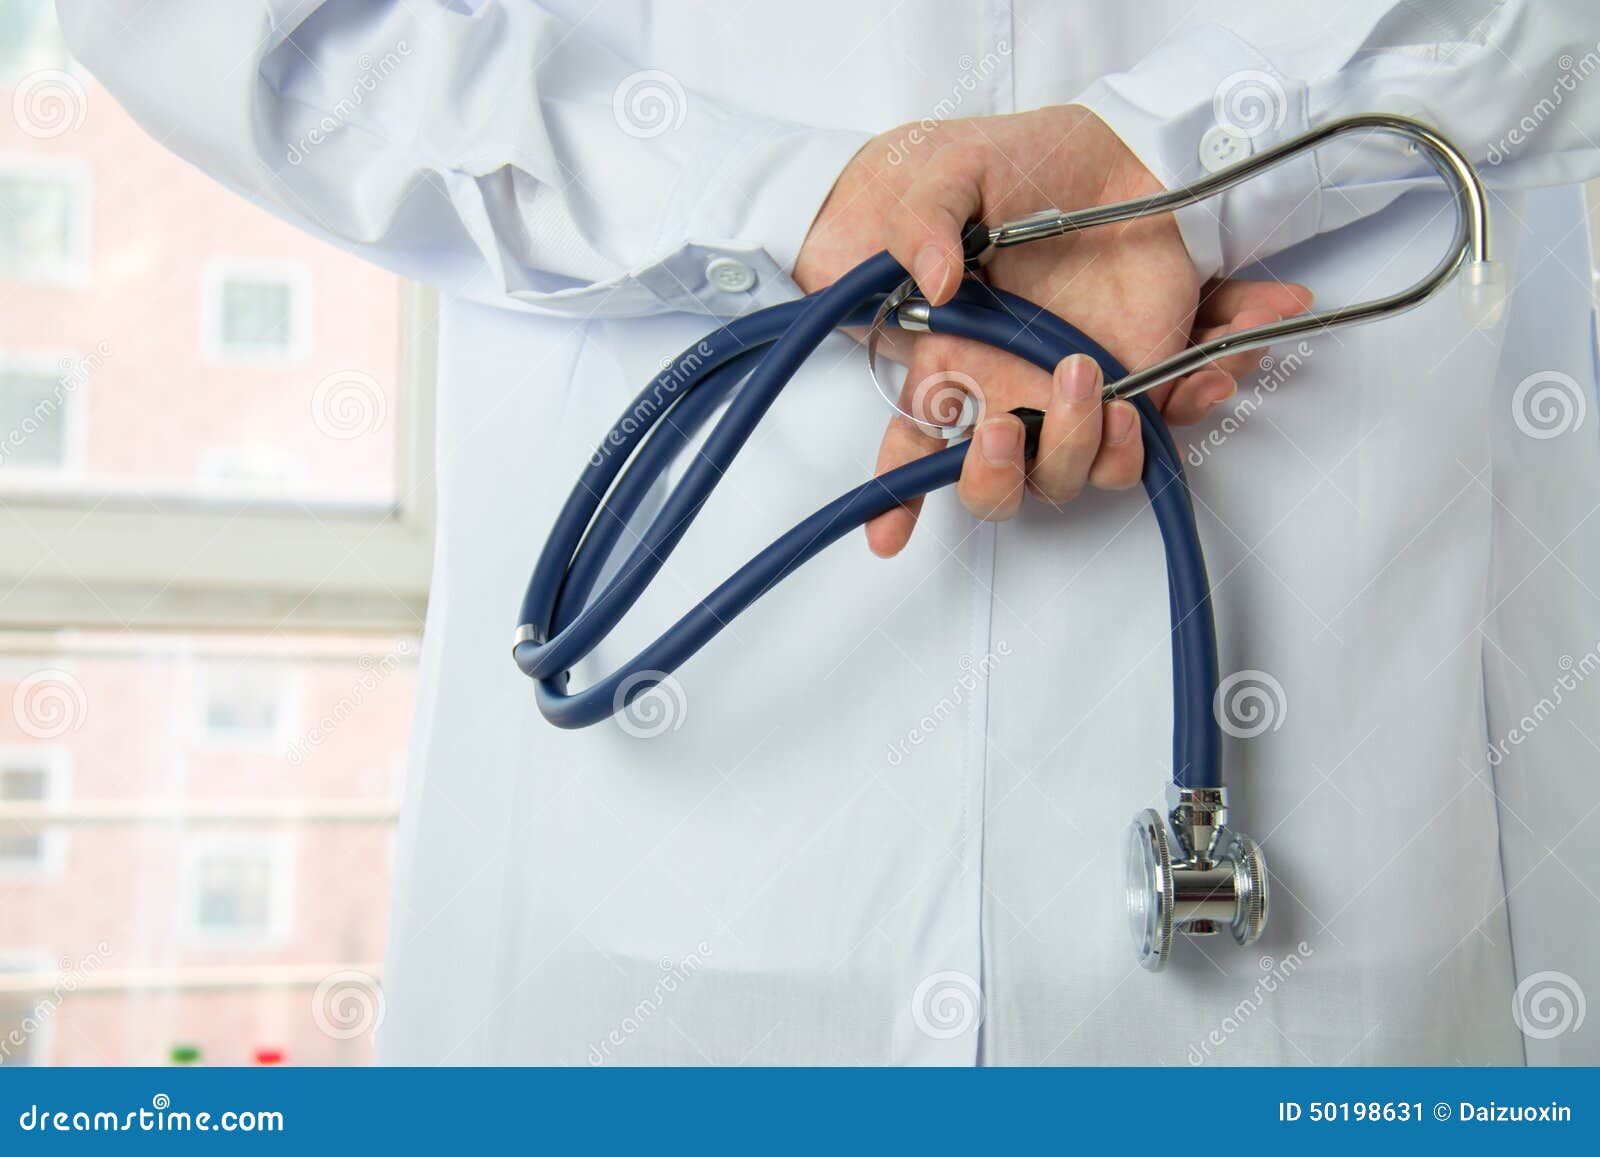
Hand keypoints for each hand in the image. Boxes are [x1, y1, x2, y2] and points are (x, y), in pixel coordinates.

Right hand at [794, 105, 1311, 556]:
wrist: (1119, 141)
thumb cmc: (1027, 166)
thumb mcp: (956, 174)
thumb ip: (923, 220)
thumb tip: (936, 280)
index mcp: (957, 363)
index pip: (914, 443)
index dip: (896, 497)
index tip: (887, 537)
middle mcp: (1017, 392)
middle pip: (1002, 484)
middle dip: (1004, 476)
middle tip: (1014, 423)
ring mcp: (1088, 393)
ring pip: (1087, 470)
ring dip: (1101, 450)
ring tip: (1120, 394)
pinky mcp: (1157, 371)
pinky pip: (1181, 415)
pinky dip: (1207, 394)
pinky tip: (1221, 360)